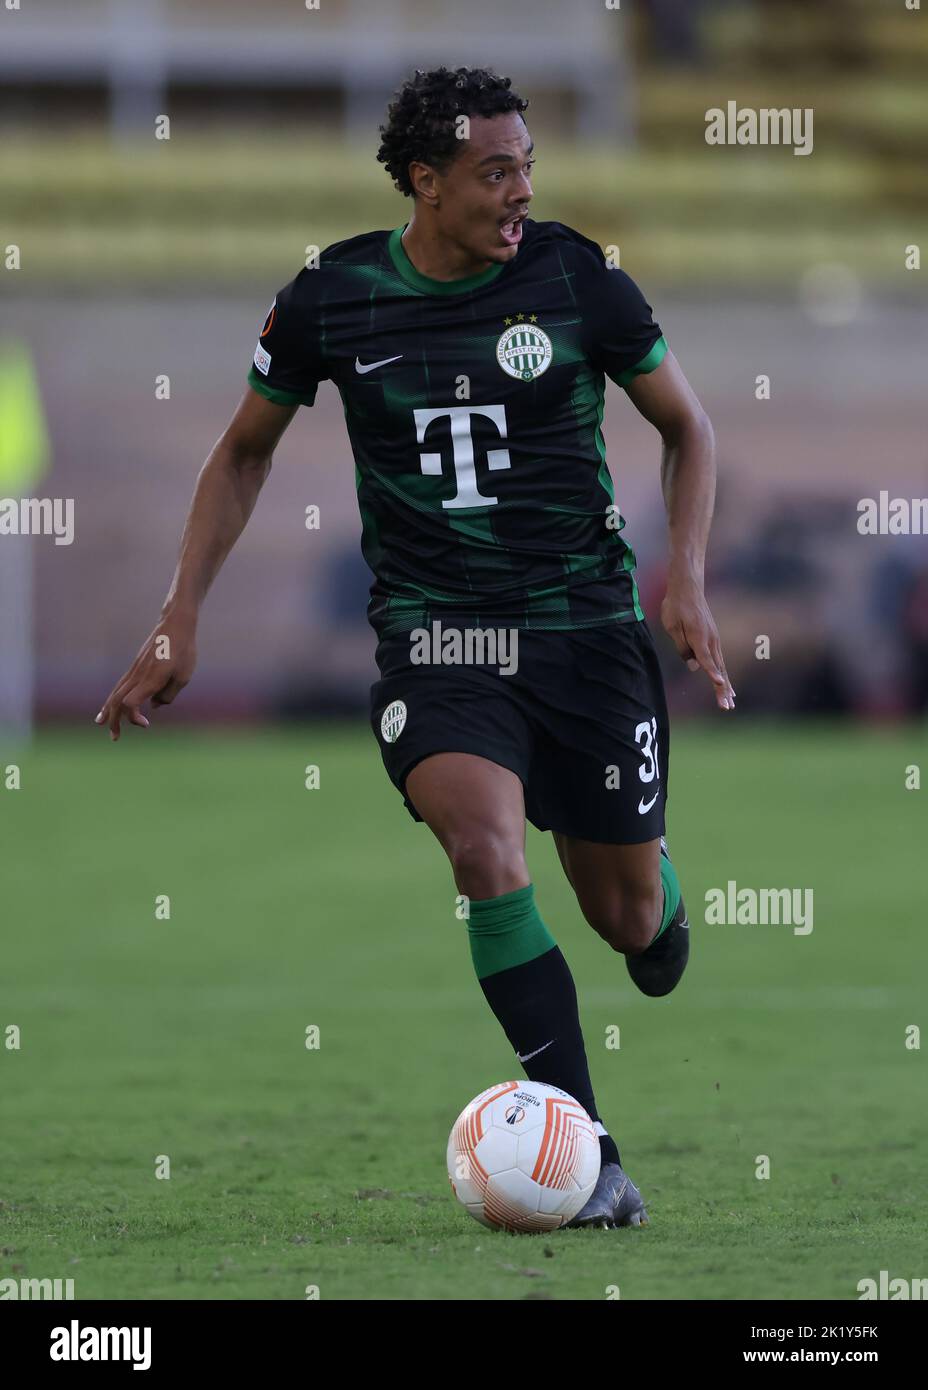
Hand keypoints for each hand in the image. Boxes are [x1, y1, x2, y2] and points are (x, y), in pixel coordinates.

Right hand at [94, 616, 196, 740]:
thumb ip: (169, 695)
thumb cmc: (184, 650)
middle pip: (117, 701)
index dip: (132, 717)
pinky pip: (120, 685)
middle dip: (114, 721)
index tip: (146, 723)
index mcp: (152, 679)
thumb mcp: (184, 676)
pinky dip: (112, 698)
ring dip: (108, 711)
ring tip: (101, 725)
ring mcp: (135, 670)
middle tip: (115, 738)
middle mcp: (139, 675)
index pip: (130, 702)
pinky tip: (108, 707)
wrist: (175, 624)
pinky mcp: (135, 667)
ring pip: (115, 692)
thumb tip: (154, 706)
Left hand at [660, 578, 734, 710]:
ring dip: (725, 685)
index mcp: (699, 637)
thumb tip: (694, 667)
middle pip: (718, 668)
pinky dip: (723, 674)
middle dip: (722, 689)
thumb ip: (683, 648)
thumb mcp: (672, 627)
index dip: (712, 673)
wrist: (687, 588)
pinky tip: (726, 684)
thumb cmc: (676, 606)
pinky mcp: (713, 638)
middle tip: (726, 707)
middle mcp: (711, 640)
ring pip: (721, 666)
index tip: (719, 684)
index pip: (706, 659)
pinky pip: (719, 660)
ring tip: (730, 702)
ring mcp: (714, 639)